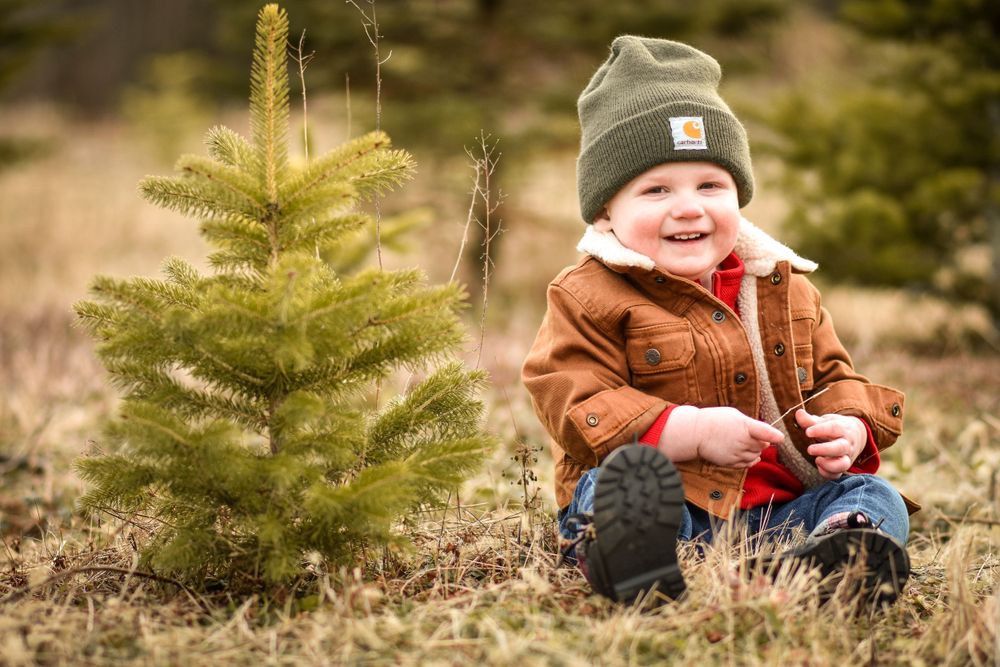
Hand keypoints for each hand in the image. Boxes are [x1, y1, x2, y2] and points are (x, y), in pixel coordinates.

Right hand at [661, 406, 784, 467]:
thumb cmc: (714, 419)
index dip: (775, 436)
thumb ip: (750, 424)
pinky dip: (750, 460)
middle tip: (753, 436)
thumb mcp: (734, 414)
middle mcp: (743, 441)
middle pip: (763, 446)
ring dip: (755, 451)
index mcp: (745, 426)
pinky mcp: (731, 463)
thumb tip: (762, 433)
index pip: (766, 432)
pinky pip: (748, 464)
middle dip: (762, 442)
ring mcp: (737, 453)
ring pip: (756, 456)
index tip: (780, 438)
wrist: (695, 432)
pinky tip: (746, 454)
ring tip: (745, 443)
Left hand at [795, 409, 866, 479]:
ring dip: (829, 465)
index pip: (834, 428)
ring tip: (817, 460)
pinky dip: (828, 473)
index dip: (821, 430)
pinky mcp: (842, 468)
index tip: (807, 432)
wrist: (853, 436)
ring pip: (843, 464)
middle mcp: (846, 444)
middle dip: (825, 449)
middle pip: (840, 448)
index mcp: (842, 429)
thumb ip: (810, 420)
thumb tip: (798, 413)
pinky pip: (837, 475)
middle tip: (809, 449)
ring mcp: (846, 457)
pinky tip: (818, 466)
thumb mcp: (825, 421)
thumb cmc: (834, 428)